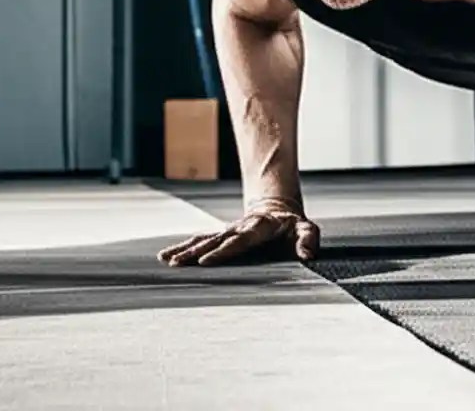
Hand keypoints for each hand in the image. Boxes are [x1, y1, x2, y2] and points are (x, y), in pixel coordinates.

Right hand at [158, 199, 319, 266]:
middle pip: (215, 240)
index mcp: (259, 227)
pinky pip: (200, 240)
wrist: (277, 210)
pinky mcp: (220, 235)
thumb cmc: (292, 225)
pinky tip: (166, 256)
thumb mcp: (307, 230)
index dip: (223, 251)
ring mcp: (227, 231)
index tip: (205, 262)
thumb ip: (308, 240)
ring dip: (185, 249)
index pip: (239, 241)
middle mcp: (239, 228)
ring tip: (167, 260)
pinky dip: (182, 247)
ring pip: (204, 239)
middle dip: (195, 252)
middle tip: (177, 263)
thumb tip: (307, 255)